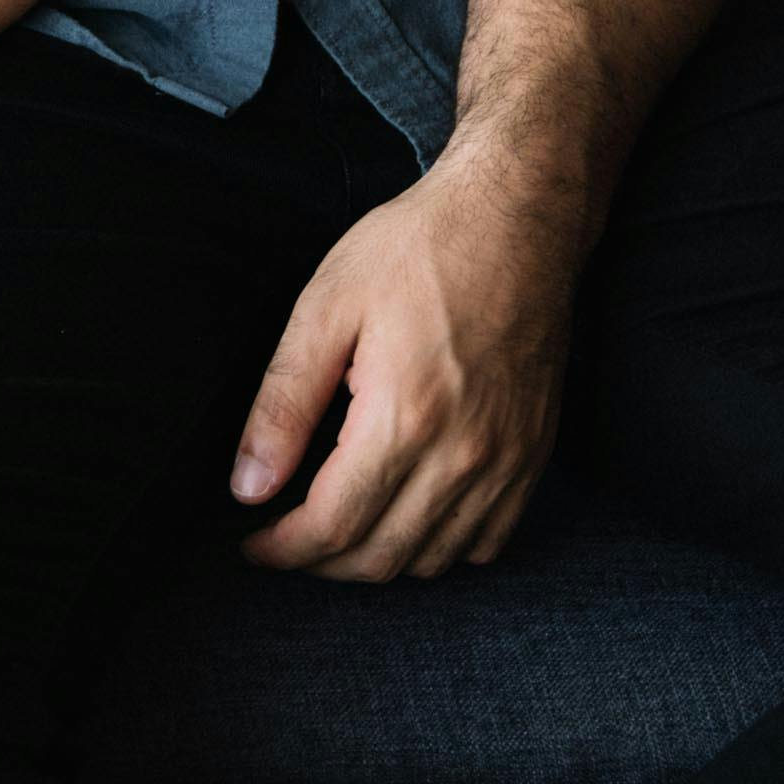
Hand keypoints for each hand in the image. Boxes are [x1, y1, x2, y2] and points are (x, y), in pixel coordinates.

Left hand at [228, 155, 574, 578]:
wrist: (515, 219)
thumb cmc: (416, 251)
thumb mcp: (327, 307)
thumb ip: (284, 403)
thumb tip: (248, 485)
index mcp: (405, 421)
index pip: (334, 527)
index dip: (284, 550)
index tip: (251, 545)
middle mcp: (464, 457)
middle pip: (382, 558)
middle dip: (321, 563)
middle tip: (282, 538)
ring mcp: (508, 463)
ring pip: (434, 560)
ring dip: (377, 560)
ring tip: (335, 527)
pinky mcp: (534, 455)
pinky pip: (487, 542)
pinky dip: (440, 548)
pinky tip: (406, 515)